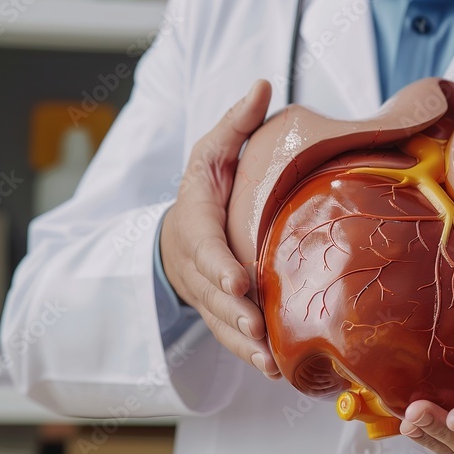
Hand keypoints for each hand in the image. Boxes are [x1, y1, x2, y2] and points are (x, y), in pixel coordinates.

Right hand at [160, 79, 280, 378]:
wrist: (179, 234)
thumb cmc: (205, 190)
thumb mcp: (213, 150)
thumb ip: (237, 123)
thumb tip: (264, 84)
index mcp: (197, 222)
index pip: (205, 246)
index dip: (218, 266)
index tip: (237, 280)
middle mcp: (199, 265)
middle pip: (213, 294)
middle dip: (233, 313)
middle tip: (257, 326)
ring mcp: (208, 295)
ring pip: (222, 324)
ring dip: (244, 344)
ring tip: (269, 361)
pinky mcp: (222, 313)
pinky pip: (232, 337)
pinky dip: (249, 355)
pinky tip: (274, 370)